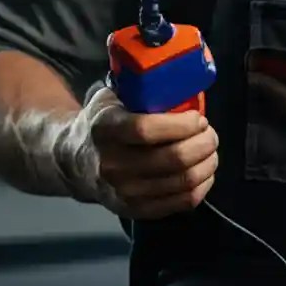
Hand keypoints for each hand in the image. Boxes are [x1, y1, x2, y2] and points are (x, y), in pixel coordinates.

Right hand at [64, 86, 217, 218]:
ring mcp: (124, 192)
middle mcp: (112, 165)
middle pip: (173, 158)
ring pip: (182, 181)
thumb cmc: (103, 124)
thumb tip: (177, 74)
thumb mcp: (111, 99)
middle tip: (210, 133)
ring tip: (210, 150)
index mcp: (106, 130)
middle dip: (203, 143)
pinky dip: (202, 186)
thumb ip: (137, 89)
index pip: (147, 130)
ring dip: (207, 163)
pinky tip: (204, 171)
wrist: (74, 161)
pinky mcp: (136, 211)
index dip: (181, 124)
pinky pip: (182, 202)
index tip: (198, 118)